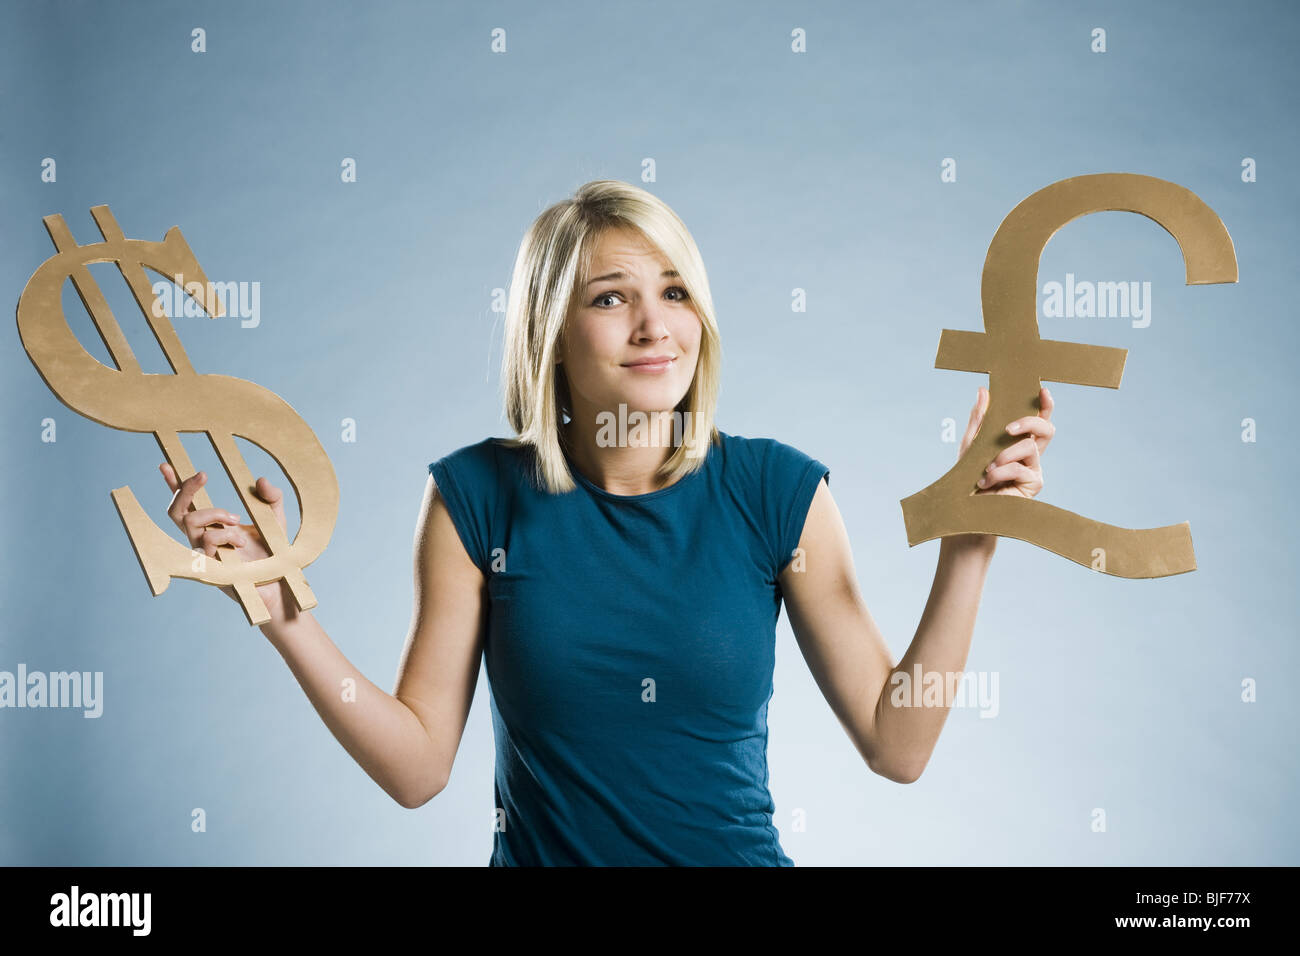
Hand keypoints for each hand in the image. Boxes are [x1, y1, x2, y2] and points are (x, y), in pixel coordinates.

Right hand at [159, 463, 291, 618]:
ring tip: (237, 520)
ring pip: (190, 522)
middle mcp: (203, 536)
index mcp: (214, 523)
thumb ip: (271, 497)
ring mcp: (203, 552)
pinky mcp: (208, 566)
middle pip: (176, 510)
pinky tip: (240, 543)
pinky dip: (223, 535)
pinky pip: (205, 542)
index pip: (186, 502)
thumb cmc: (273, 551)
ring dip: (214, 514)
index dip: (173, 484)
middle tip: (203, 474)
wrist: (278, 580)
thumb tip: (260, 480)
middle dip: (185, 489)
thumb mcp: (276, 517)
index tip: (165, 465)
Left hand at [958, 385, 1054, 498]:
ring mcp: (1034, 469)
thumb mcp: (971, 443)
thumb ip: (979, 418)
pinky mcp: (1034, 484)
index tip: (1042, 391)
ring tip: (987, 468)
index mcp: (1019, 442)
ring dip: (1004, 455)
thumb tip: (984, 390)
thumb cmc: (969, 476)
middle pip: (1046, 428)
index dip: (1045, 405)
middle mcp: (1031, 454)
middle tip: (1007, 429)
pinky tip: (986, 482)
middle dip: (1029, 422)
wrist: (966, 506)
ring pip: (1029, 447)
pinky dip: (999, 473)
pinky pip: (1019, 468)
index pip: (1038, 420)